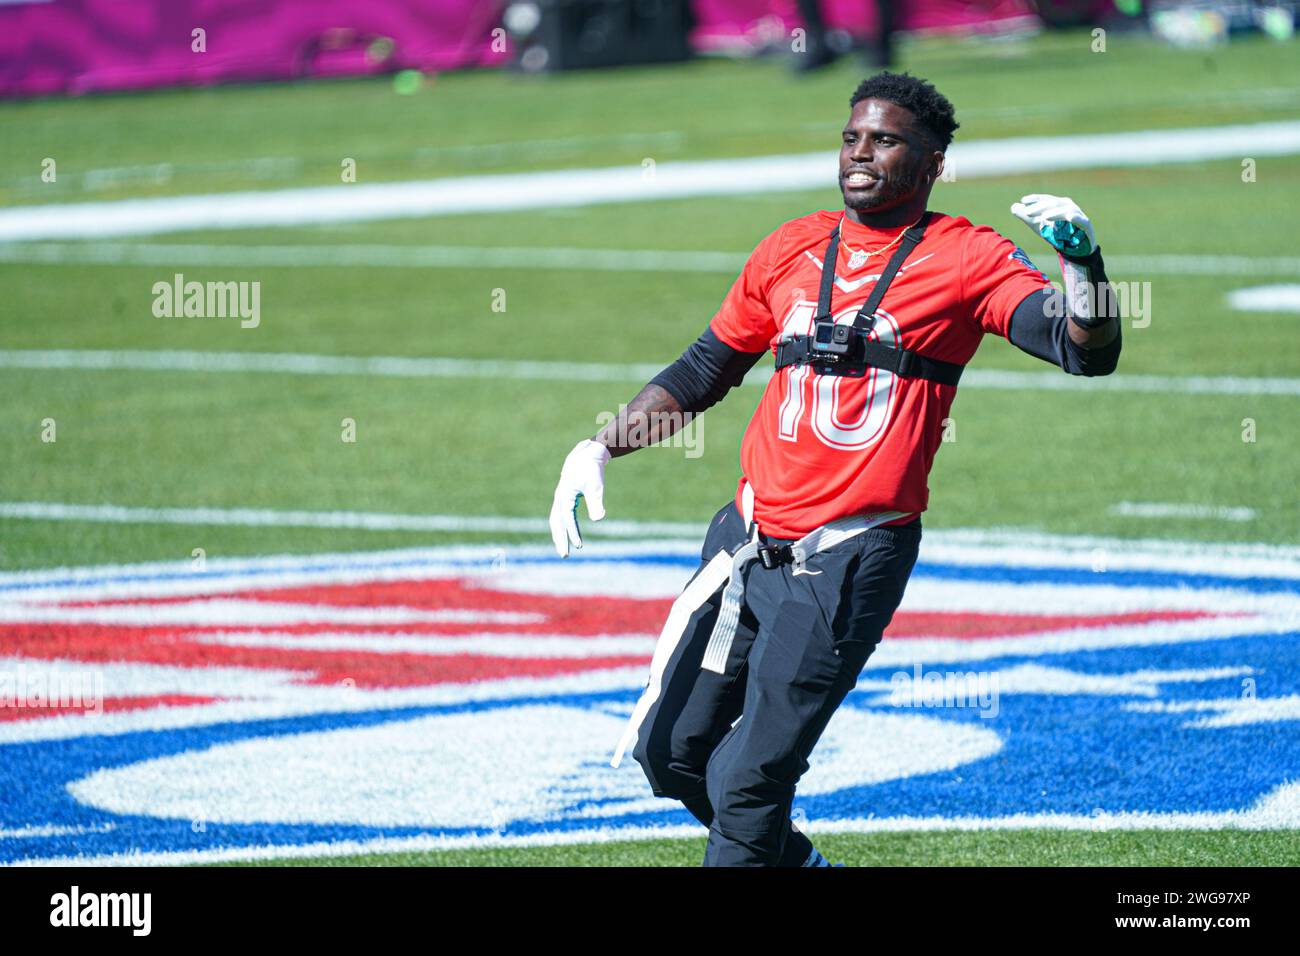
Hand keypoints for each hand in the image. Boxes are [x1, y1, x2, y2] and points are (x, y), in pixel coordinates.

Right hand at [549, 439, 609, 557]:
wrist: (588, 454)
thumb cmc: (592, 469)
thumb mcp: (596, 486)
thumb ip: (596, 502)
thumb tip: (599, 519)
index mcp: (564, 495)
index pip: (567, 519)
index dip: (572, 533)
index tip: (579, 546)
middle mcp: (559, 497)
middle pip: (556, 522)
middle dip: (560, 539)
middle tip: (564, 555)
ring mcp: (562, 498)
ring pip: (557, 520)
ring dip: (561, 534)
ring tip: (566, 550)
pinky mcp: (567, 497)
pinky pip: (564, 515)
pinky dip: (566, 526)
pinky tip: (573, 535)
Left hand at [1011, 194, 1096, 258]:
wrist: (1075, 248)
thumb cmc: (1056, 233)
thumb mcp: (1038, 224)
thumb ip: (1026, 216)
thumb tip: (1013, 207)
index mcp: (1058, 204)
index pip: (1046, 199)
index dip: (1035, 199)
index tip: (1023, 200)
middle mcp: (1068, 206)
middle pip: (1054, 203)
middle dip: (1040, 207)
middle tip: (1027, 212)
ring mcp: (1078, 214)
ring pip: (1066, 210)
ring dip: (1055, 213)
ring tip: (1044, 217)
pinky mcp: (1086, 225)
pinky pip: (1081, 220)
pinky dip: (1076, 218)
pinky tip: (1069, 217)